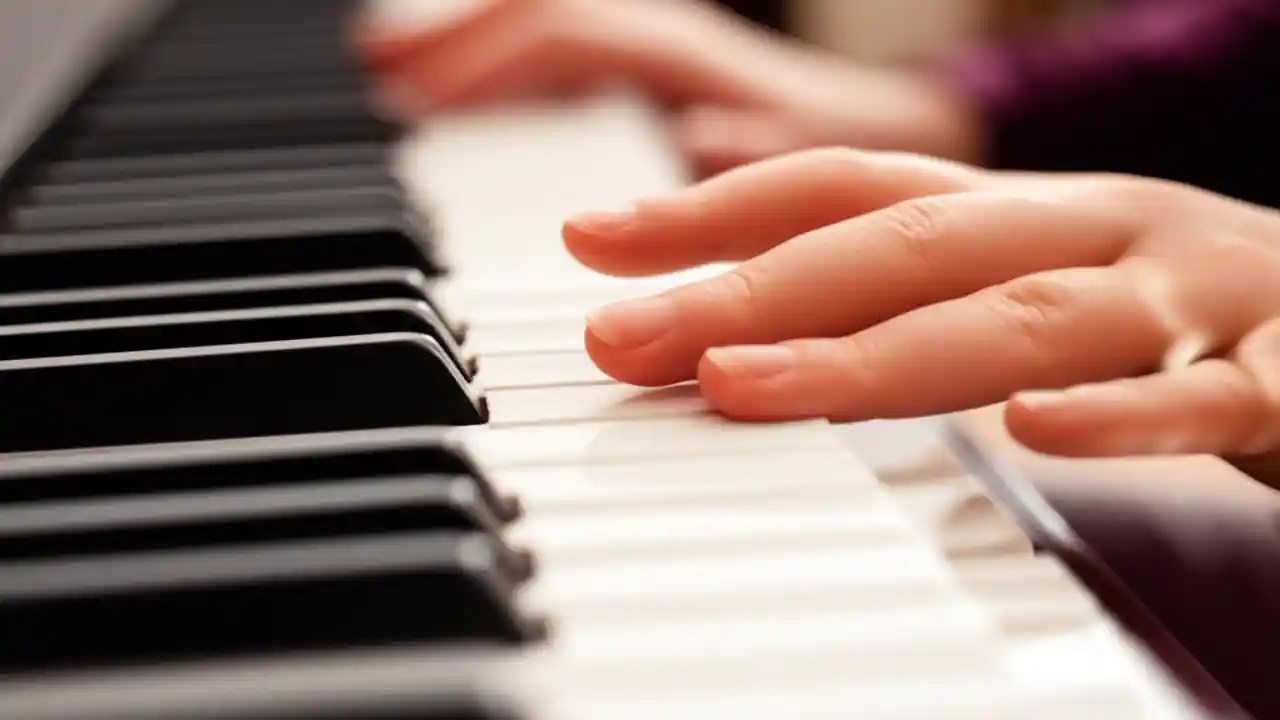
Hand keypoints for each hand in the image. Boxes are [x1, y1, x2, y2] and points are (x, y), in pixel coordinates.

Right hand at [358, 0, 982, 174]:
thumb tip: (700, 133)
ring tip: (389, 72)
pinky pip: (559, 61)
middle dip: (454, 38)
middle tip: (374, 72)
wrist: (896, 148)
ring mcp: (651, 56)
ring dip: (469, 45)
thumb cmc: (850, 170)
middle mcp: (661, 41)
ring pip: (543, 30)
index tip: (416, 94)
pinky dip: (503, 71)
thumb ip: (753, 155)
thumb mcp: (808, 173)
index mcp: (688, 57)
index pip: (566, 33)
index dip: (490, 57)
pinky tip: (461, 98)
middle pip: (537, 15)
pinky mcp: (647, 80)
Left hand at [563, 148, 1279, 465]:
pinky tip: (1032, 433)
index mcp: (1027, 211)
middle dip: (750, 287)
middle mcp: (1093, 231)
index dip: (719, 209)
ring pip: (1020, 317)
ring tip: (741, 382)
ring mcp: (1191, 297)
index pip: (852, 189)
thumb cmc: (1178, 313)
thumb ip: (912, 298)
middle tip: (620, 334)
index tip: (596, 244)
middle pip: (903, 245)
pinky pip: (1204, 399)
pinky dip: (1119, 416)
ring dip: (873, 351)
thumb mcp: (1035, 286)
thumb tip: (749, 327)